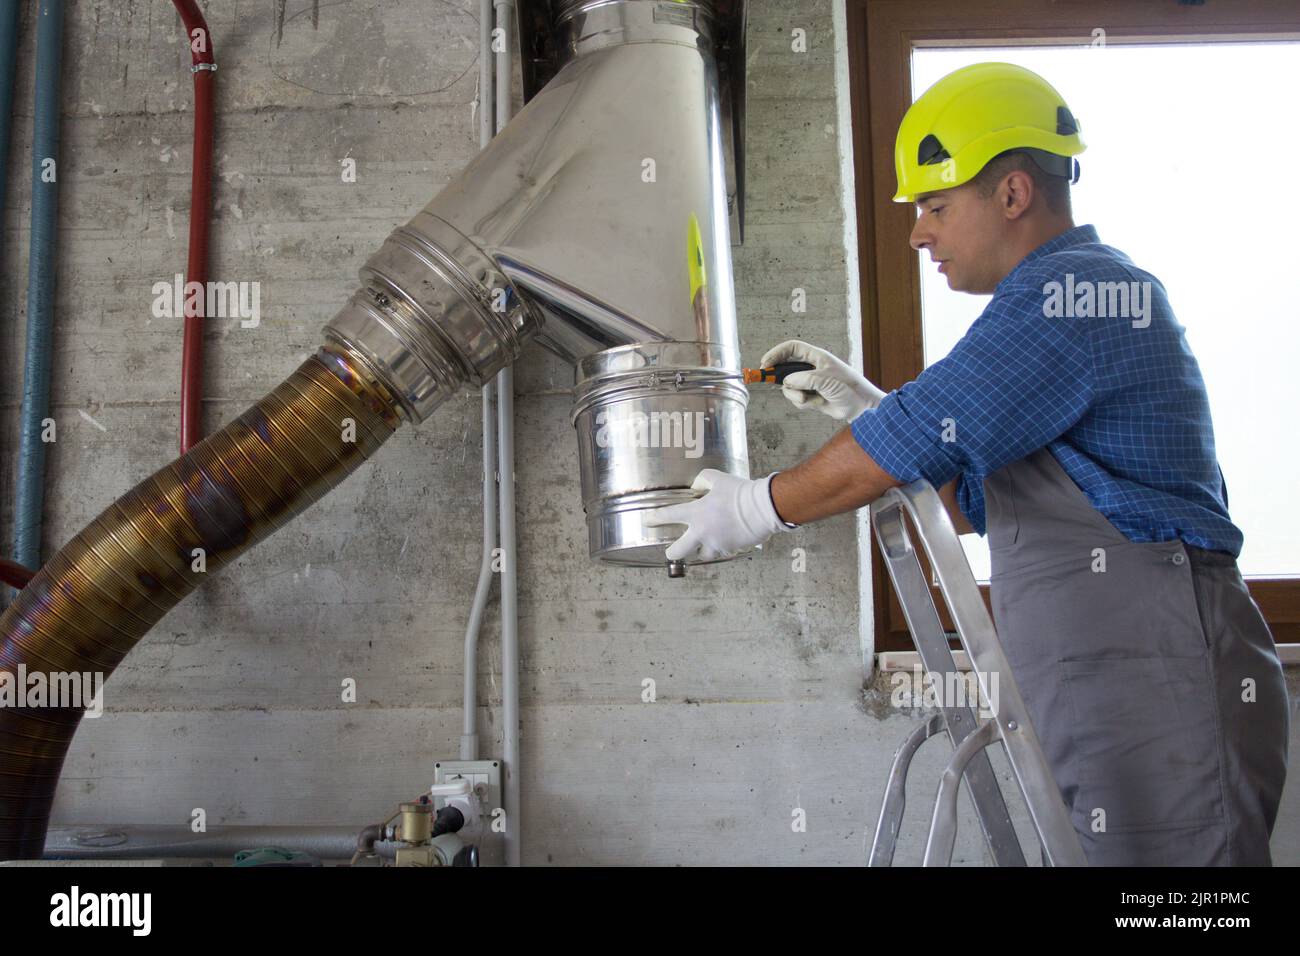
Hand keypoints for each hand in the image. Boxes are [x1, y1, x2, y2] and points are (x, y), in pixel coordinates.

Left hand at [643, 469, 795, 561]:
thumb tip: (697, 485)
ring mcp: (716, 544)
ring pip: (702, 555)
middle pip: (678, 551)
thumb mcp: (718, 479)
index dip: (655, 518)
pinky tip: (727, 539)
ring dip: (702, 550)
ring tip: (705, 544)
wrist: (763, 508)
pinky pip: (722, 552)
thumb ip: (703, 480)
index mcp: (696, 513)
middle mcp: (702, 533)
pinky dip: (722, 547)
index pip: (668, 516)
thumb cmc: (740, 492)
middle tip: (670, 551)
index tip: (647, 521)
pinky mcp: (730, 550)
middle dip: (671, 552)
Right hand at [760, 340, 886, 420]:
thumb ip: (804, 379)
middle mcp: (811, 368)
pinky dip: (803, 403)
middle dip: (778, 375)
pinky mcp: (810, 396)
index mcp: (817, 357)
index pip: (792, 348)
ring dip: (795, 394)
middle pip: (785, 367)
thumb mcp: (826, 380)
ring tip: (809, 398)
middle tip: (768, 381)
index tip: (765, 364)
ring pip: (789, 386)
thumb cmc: (849, 388)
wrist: (860, 407)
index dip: (777, 353)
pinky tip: (817, 403)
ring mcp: (810, 383)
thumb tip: (786, 382)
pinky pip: (796, 399)